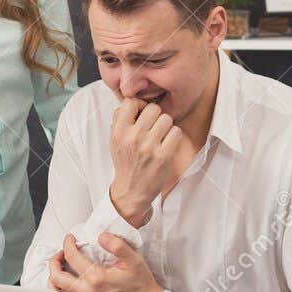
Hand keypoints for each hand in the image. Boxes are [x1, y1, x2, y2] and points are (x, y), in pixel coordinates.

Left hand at [48, 232, 163, 291]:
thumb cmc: (140, 284)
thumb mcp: (133, 260)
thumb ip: (117, 245)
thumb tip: (101, 236)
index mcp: (97, 278)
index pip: (72, 257)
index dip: (67, 244)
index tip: (70, 239)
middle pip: (56, 276)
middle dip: (54, 261)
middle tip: (61, 254)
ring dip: (53, 280)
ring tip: (59, 271)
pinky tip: (63, 289)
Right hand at [107, 99, 188, 225]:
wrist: (132, 190)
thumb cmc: (125, 162)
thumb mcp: (115, 140)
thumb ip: (121, 119)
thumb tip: (134, 101)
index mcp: (119, 132)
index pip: (130, 102)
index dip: (139, 105)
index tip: (141, 114)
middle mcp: (133, 138)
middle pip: (153, 109)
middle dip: (155, 116)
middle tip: (153, 126)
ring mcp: (149, 147)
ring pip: (167, 119)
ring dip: (166, 126)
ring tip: (161, 135)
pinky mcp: (164, 156)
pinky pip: (176, 132)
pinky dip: (174, 136)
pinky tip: (167, 143)